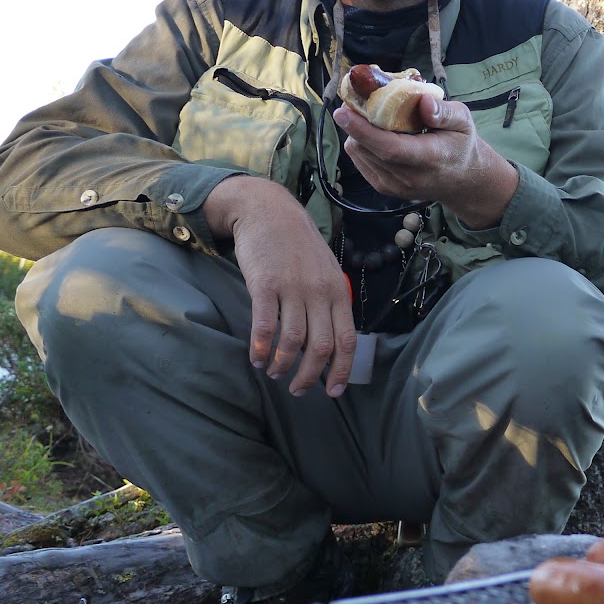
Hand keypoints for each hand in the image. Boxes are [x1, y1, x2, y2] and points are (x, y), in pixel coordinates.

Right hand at [202, 177, 355, 396]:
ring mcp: (292, 288)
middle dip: (310, 376)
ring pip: (293, 341)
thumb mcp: (325, 271)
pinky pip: (264, 326)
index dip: (342, 371)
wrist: (268, 211)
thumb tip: (333, 340)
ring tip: (273, 373)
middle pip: (321, 347)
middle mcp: (319, 292)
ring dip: (282, 365)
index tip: (333, 391)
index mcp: (338, 292)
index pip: (347, 340)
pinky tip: (255, 358)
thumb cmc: (297, 247)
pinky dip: (260, 348)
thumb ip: (331, 302)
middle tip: (298, 389)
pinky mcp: (265, 284)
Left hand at [334, 94, 518, 228]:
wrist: (464, 180)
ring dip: (356, 133)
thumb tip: (422, 100)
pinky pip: (361, 162)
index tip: (343, 112)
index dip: (364, 131)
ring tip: (367, 116)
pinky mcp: (385, 189)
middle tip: (352, 102)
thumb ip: (444, 112)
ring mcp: (396, 187)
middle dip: (354, 125)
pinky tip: (371, 133)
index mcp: (431, 159)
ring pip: (361, 154)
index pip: (391, 149)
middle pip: (370, 150)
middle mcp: (411, 177)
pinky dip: (360, 143)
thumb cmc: (461, 144)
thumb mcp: (463, 121)